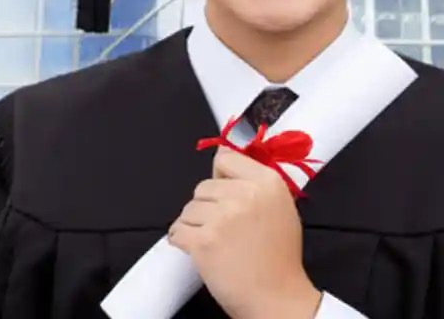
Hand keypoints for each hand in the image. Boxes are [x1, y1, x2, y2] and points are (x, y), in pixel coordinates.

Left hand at [167, 148, 321, 318]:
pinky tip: (203, 251)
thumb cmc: (278, 256)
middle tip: (227, 231)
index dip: (220, 176)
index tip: (224, 193)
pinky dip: (183, 240)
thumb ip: (253, 183)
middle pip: (202, 186)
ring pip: (188, 208)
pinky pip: (177, 230)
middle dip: (208, 207)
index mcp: (268, 183)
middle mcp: (245, 195)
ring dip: (195, 225)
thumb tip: (221, 157)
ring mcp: (223, 217)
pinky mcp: (204, 240)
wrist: (277, 298)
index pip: (226, 157)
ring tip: (219, 244)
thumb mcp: (279, 208)